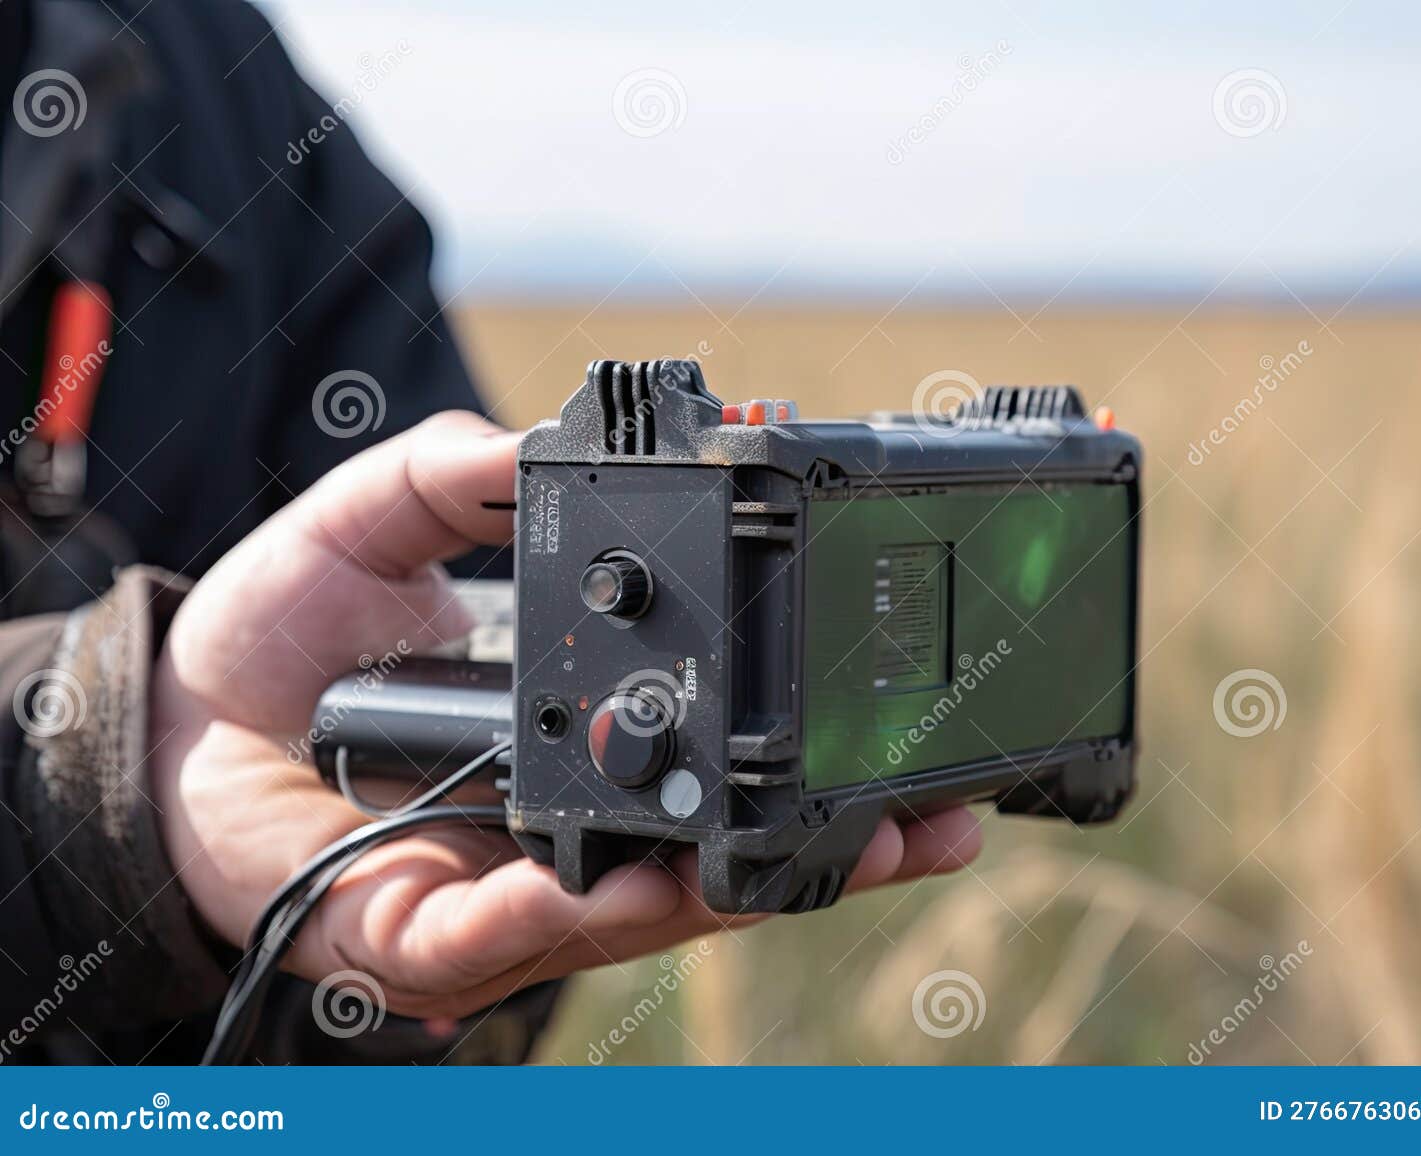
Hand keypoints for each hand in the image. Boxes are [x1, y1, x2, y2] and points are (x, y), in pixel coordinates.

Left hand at [150, 412, 981, 1018]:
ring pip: (648, 910)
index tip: (894, 707)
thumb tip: (555, 438)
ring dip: (738, 882)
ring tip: (830, 848)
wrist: (174, 722)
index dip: (808, 744)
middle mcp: (574, 825)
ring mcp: (512, 889)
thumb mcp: (380, 520)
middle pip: (724, 853)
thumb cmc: (289, 630)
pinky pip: (512, 936)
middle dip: (832, 845)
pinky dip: (575, 910)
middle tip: (926, 819)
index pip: (719, 753)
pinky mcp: (430, 937)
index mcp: (588, 734)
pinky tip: (628, 883)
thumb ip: (460, 474)